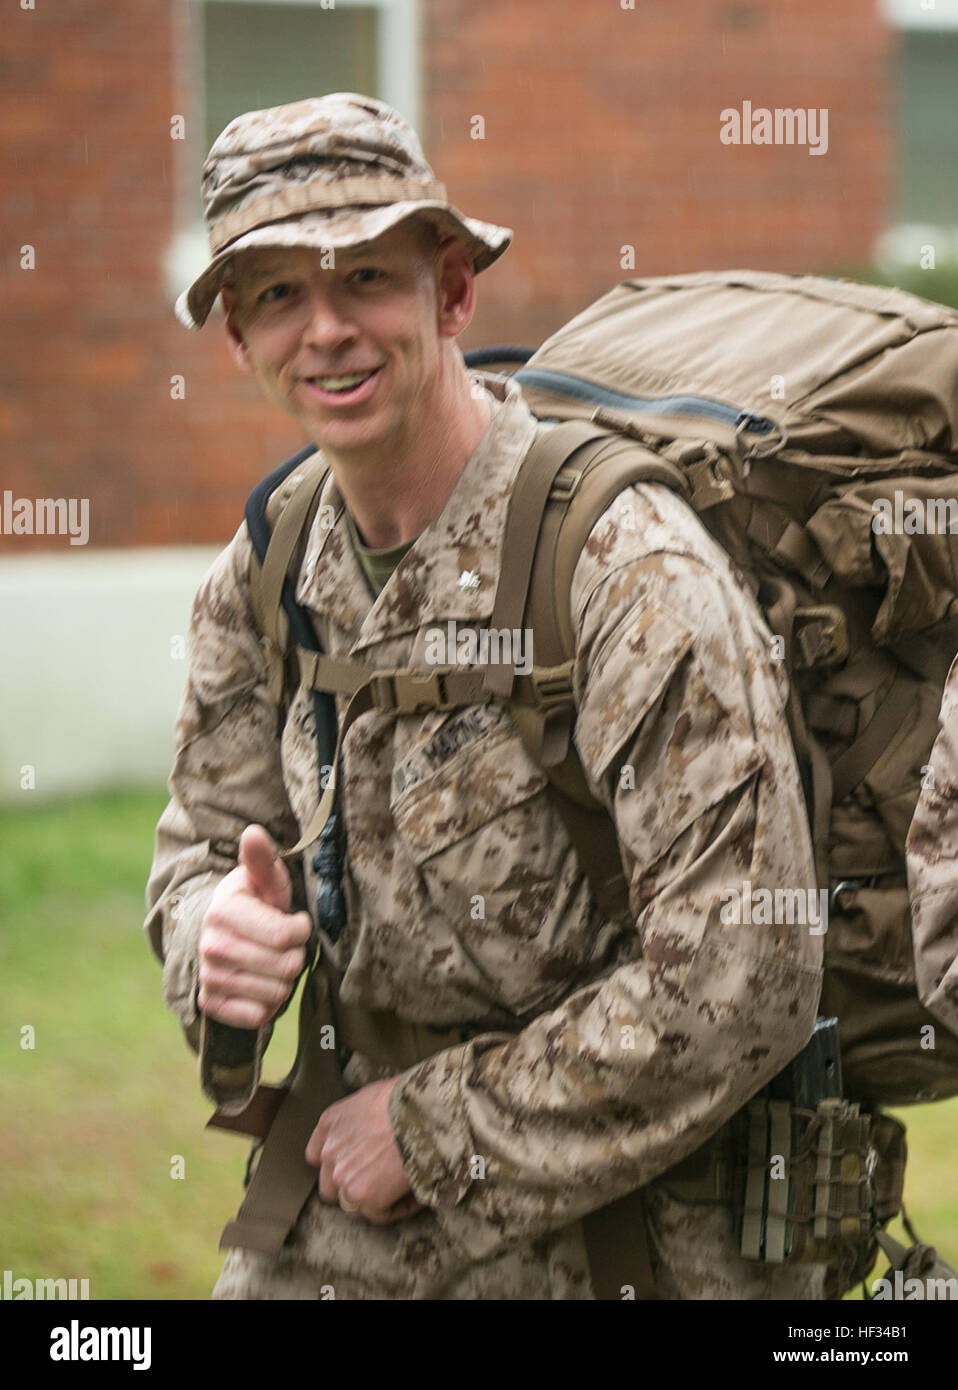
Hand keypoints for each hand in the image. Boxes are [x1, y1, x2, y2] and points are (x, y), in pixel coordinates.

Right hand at [198, 824, 312, 1028]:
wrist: (221, 934)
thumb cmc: (254, 903)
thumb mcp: (263, 880)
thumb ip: (262, 860)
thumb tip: (253, 833)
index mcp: (224, 912)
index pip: (285, 936)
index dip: (301, 930)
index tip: (295, 922)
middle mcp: (211, 946)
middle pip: (285, 967)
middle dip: (296, 955)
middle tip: (285, 945)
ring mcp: (209, 977)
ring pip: (276, 994)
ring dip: (285, 980)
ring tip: (273, 962)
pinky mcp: (211, 1004)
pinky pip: (258, 1016)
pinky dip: (268, 1004)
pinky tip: (262, 984)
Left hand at [306, 1078, 423, 1224]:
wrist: (420, 1112)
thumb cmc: (405, 1097)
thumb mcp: (371, 1098)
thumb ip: (360, 1120)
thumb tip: (376, 1132)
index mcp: (329, 1123)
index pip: (317, 1155)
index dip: (338, 1163)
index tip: (357, 1164)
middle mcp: (329, 1152)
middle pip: (330, 1184)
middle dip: (351, 1184)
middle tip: (380, 1179)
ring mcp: (343, 1176)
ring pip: (351, 1203)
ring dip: (373, 1200)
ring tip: (399, 1190)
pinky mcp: (364, 1196)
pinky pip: (379, 1214)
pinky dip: (397, 1208)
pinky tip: (413, 1196)